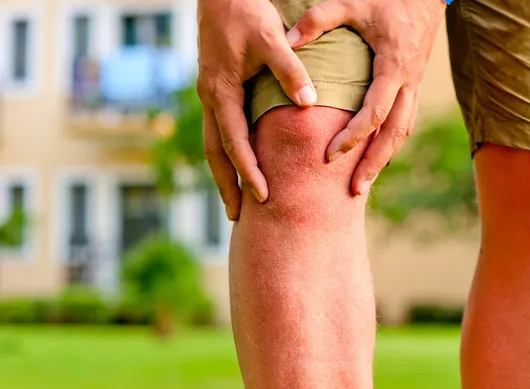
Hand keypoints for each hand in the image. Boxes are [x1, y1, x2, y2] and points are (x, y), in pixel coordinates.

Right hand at [197, 0, 316, 219]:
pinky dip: (228, 152)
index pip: (235, 143)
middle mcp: (211, 99)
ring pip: (214, 143)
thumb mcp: (271, 39)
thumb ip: (290, 72)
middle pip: (215, 154)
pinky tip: (239, 162)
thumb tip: (309, 103)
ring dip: (224, 173)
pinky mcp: (217, 88)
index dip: (248, 172)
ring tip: (234, 200)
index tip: (262, 198)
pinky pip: (220, 129)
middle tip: (236, 218)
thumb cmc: (246, 13)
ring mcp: (211, 95)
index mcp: (222, 92)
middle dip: (226, 186)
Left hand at [286, 0, 445, 194]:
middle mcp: (409, 82)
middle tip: (355, 190)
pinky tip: (375, 154)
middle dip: (375, 163)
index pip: (374, 113)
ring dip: (385, 157)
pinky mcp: (414, 83)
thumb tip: (287, 42)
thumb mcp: (353, 2)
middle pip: (395, 134)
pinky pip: (405, 120)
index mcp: (394, 67)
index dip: (353, 137)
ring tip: (365, 181)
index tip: (329, 156)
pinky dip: (390, 140)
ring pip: (403, 130)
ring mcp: (415, 84)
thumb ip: (319, 20)